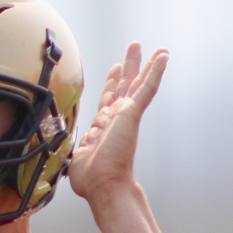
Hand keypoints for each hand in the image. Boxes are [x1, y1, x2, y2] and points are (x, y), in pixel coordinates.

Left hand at [68, 42, 166, 206]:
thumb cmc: (91, 178)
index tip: (115, 68)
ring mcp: (126, 114)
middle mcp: (116, 117)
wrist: (103, 184)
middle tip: (134, 48)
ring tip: (156, 49)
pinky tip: (162, 57)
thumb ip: (76, 150)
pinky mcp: (132, 113)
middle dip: (130, 66)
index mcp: (103, 125)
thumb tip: (70, 156)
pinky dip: (155, 72)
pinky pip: (146, 88)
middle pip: (125, 85)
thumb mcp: (77, 157)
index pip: (109, 98)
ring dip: (146, 64)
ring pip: (138, 83)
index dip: (112, 82)